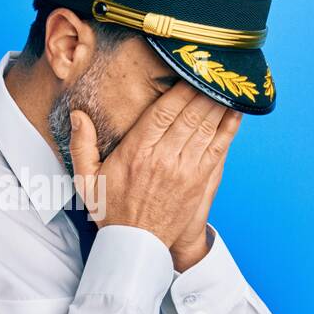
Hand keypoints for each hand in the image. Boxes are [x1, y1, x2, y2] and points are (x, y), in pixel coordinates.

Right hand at [69, 83, 238, 252]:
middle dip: (204, 88)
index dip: (180, 88)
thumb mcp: (87, 180)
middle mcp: (164, 158)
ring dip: (218, 102)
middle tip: (212, 67)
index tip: (188, 69)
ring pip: (207, 126)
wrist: (137, 247)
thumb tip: (78, 116)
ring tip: (227, 80)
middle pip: (190, 113)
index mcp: (137, 152)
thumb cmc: (112, 211)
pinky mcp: (201, 181)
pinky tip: (235, 109)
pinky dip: (229, 126)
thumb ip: (82, 145)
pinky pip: (219, 147)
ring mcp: (186, 170)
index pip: (164, 111)